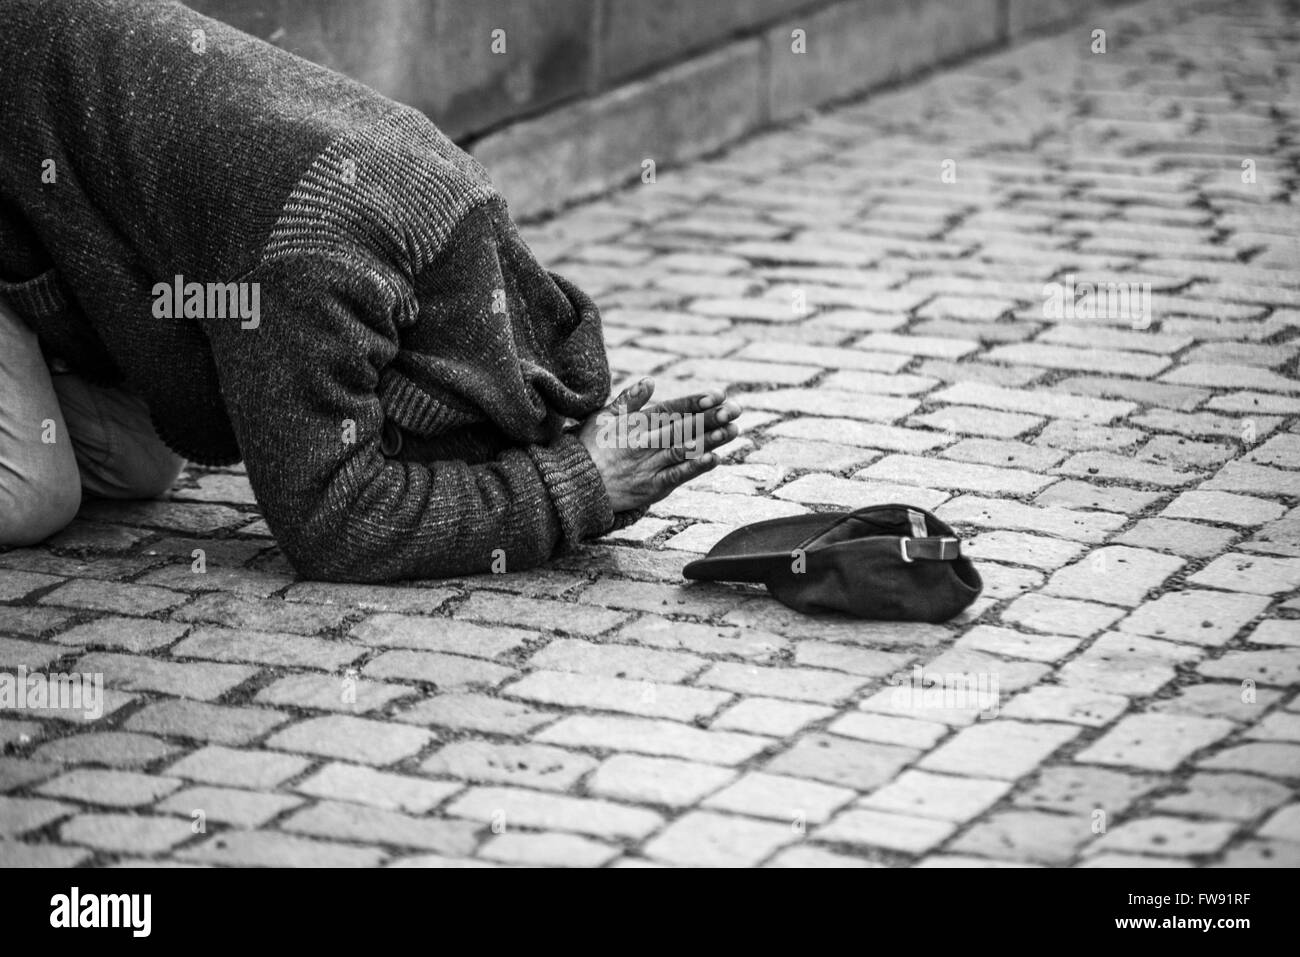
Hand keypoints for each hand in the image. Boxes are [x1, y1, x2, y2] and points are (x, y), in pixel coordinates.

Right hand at [575, 377, 742, 512]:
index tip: (718, 394)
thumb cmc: (589, 448)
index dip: (694, 402)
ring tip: (733, 430)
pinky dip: (694, 467)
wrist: (575, 485)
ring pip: (684, 449)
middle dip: (711, 417)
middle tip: (735, 410)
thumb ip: (628, 400)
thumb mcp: (603, 417)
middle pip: (683, 427)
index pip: (671, 409)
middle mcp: (644, 442)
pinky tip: (714, 458)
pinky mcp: (650, 487)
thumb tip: (650, 381)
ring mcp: (648, 465)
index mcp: (636, 423)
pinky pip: (675, 476)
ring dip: (710, 439)